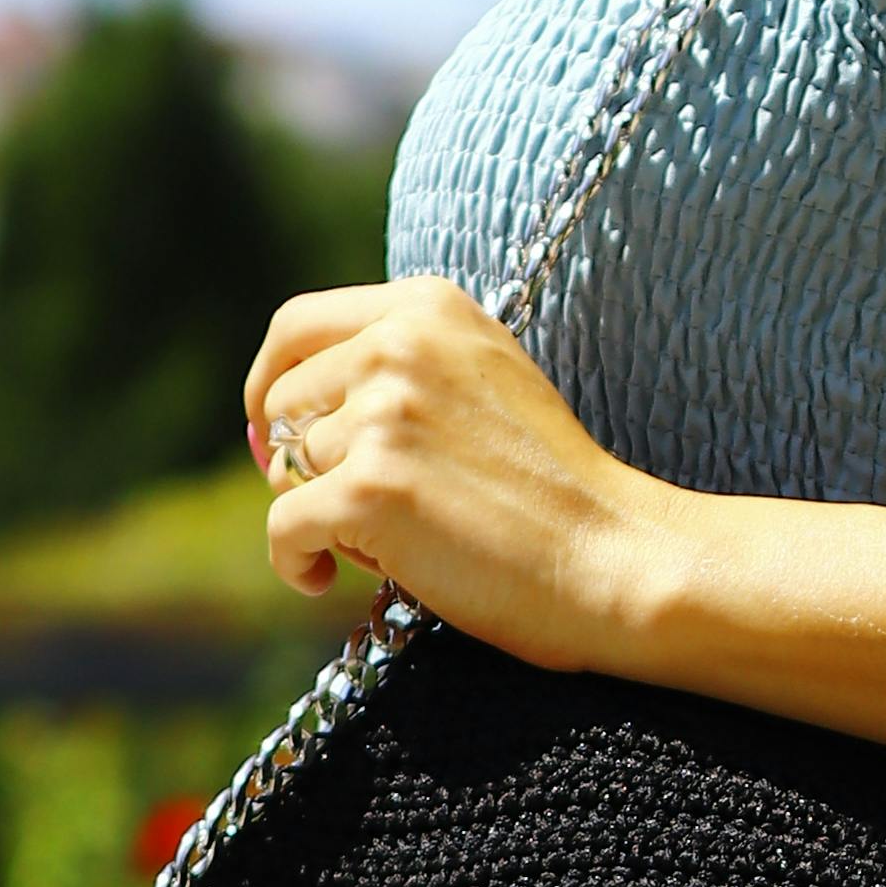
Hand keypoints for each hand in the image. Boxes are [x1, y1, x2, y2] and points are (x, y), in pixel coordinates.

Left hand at [243, 279, 666, 658]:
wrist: (614, 557)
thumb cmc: (554, 489)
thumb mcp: (485, 381)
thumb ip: (402, 371)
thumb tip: (279, 414)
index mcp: (429, 308)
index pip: (297, 325)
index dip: (272, 380)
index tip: (274, 425)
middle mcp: (399, 346)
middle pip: (286, 405)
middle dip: (306, 463)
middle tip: (366, 509)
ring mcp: (382, 416)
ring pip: (290, 473)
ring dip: (326, 516)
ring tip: (404, 538)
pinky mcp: (369, 489)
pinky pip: (284, 529)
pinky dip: (295, 563)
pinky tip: (324, 578)